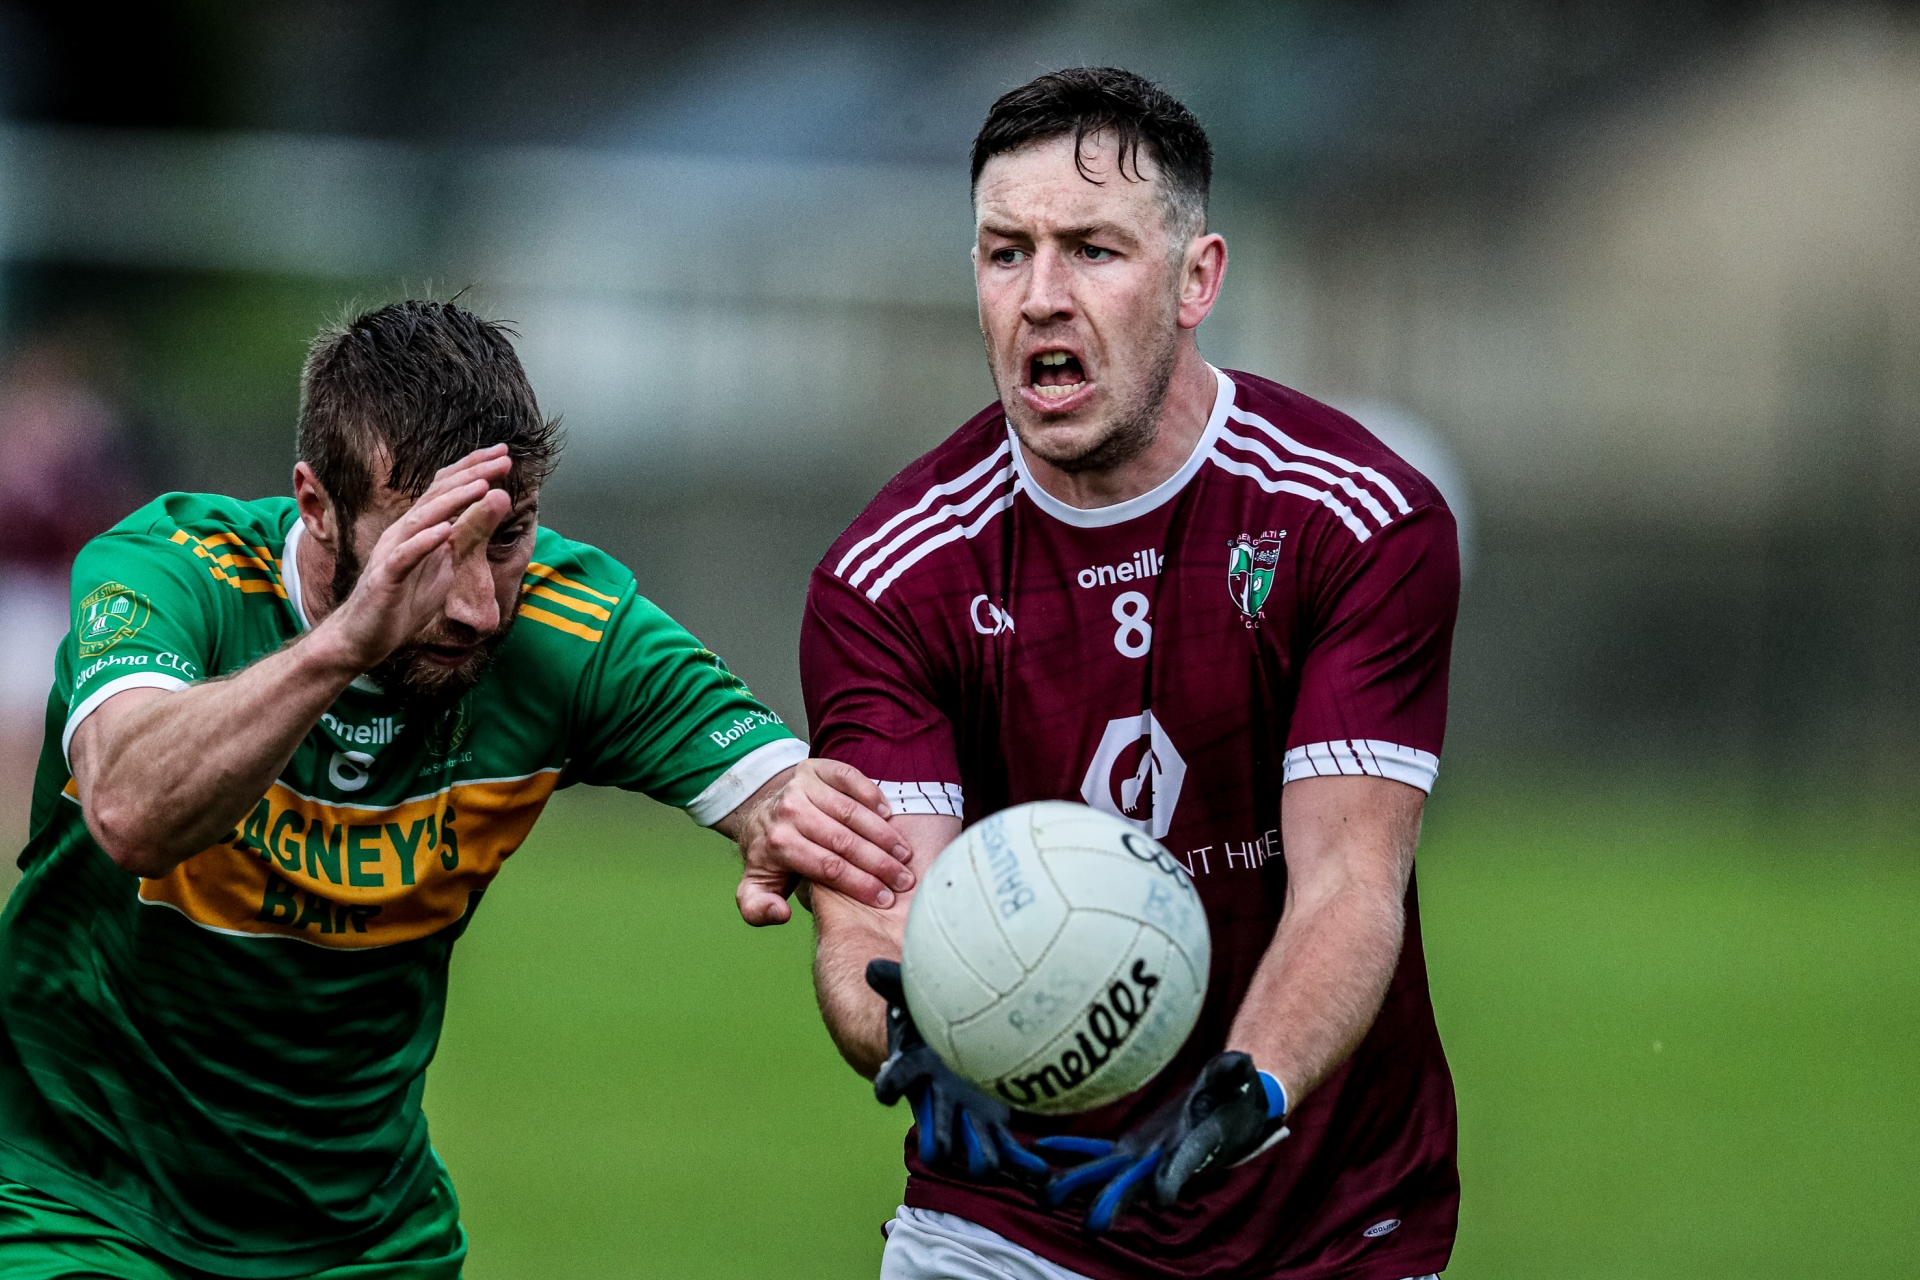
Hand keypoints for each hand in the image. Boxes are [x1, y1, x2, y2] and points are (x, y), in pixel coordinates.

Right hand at [314, 445, 513, 671]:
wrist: (364, 636)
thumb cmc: (403, 600)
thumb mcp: (445, 568)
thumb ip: (466, 539)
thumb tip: (489, 513)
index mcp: (419, 528)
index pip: (447, 490)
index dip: (474, 470)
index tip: (505, 455)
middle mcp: (404, 532)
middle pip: (438, 495)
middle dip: (472, 475)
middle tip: (503, 458)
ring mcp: (393, 552)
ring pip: (422, 518)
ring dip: (453, 500)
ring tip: (482, 486)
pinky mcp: (385, 578)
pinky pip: (405, 555)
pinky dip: (425, 541)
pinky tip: (445, 530)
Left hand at [727, 760, 915, 925]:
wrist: (759, 816)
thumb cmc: (769, 858)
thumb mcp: (754, 889)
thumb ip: (759, 910)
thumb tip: (781, 913)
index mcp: (778, 845)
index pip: (828, 867)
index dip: (860, 884)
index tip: (885, 899)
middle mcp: (788, 812)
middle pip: (843, 840)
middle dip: (880, 863)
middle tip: (905, 879)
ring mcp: (801, 786)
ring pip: (850, 812)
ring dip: (882, 834)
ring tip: (904, 853)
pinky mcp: (813, 768)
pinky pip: (848, 778)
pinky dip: (870, 794)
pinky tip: (888, 815)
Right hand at [866, 960, 1048, 1182]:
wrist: (955, 1035)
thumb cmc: (933, 1014)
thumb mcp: (917, 995)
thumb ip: (899, 984)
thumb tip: (872, 969)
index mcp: (916, 1070)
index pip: (893, 1080)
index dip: (888, 1087)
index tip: (885, 1092)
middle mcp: (938, 1102)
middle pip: (933, 1134)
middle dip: (937, 1144)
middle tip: (944, 1149)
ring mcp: (968, 1117)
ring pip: (970, 1152)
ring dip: (981, 1161)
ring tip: (993, 1164)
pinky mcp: (996, 1122)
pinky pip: (1007, 1149)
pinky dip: (1022, 1165)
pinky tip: (1042, 1174)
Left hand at [1037, 1052, 1288, 1232]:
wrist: (1229, 1107)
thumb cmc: (1239, 1093)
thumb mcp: (1240, 1078)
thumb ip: (1236, 1072)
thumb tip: (1243, 1063)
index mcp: (1197, 1146)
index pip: (1185, 1165)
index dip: (1173, 1179)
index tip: (1161, 1197)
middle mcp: (1168, 1159)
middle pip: (1139, 1184)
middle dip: (1115, 1202)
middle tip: (1092, 1224)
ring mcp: (1146, 1157)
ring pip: (1110, 1177)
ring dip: (1082, 1187)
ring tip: (1047, 1197)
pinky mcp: (1132, 1149)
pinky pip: (1098, 1154)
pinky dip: (1072, 1152)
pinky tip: (1042, 1148)